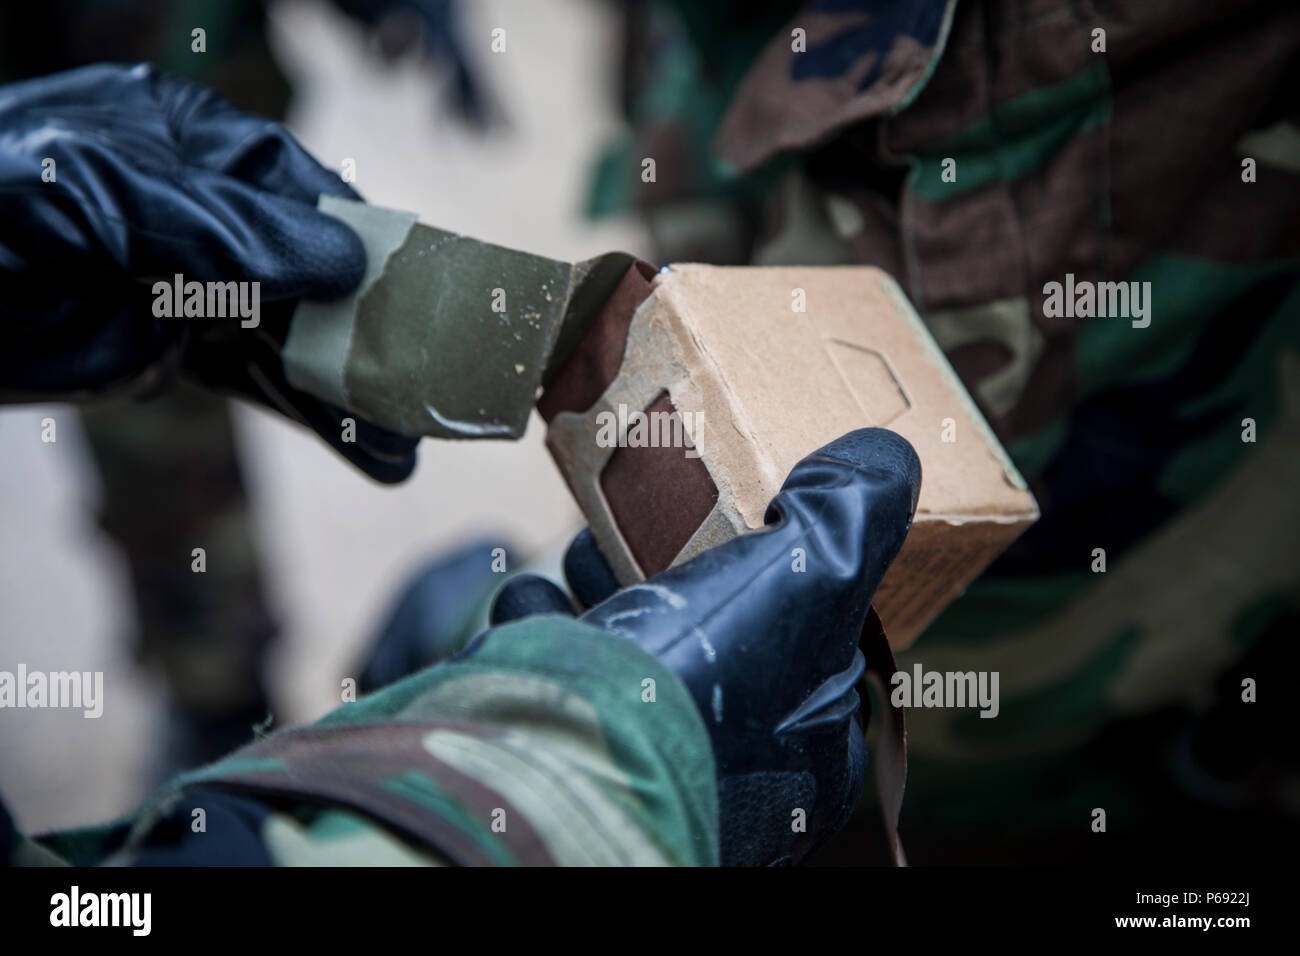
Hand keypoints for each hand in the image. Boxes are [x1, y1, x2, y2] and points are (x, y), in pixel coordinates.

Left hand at [0, 62, 416, 481]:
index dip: (372, 249)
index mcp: (192, 147)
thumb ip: (221, 226)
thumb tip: (346, 262)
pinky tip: (372, 453)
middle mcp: (207, 213)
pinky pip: (264, 384)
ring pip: (299, 340)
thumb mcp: (98, 196)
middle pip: (318, 274)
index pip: (306, 193)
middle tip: (440, 391)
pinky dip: (318, 417)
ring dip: (359, 393)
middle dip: (379, 336)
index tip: (430, 300)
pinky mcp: (179, 351)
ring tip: (415, 444)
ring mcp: (195, 286)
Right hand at [490, 427, 921, 864]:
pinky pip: (553, 680)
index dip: (789, 572)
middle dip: (678, 568)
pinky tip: (529, 592)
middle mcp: (730, 773)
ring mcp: (644, 765)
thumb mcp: (809, 578)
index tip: (752, 514)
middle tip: (655, 518)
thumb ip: (854, 515)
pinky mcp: (563, 752)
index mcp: (806, 747)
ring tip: (585, 543)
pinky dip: (541, 628)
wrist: (562, 763)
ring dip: (604, 590)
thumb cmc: (703, 685)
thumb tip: (885, 457)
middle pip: (713, 641)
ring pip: (628, 659)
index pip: (818, 645)